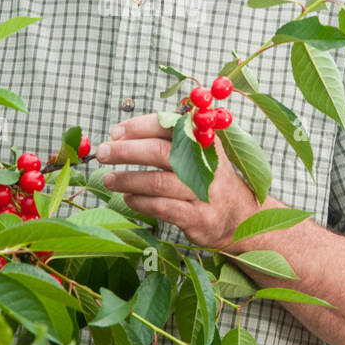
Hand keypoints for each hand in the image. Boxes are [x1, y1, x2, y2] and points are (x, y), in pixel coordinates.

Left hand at [93, 113, 273, 250]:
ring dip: (127, 179)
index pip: (168, 126)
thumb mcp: (201, 153)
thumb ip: (173, 140)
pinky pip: (160, 207)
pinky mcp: (198, 218)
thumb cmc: (211, 180)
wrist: (242, 217)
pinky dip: (139, 202)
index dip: (138, 126)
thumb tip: (122, 135)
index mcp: (204, 141)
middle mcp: (205, 165)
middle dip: (125, 151)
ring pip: (156, 182)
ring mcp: (203, 193)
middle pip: (159, 152)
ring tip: (109, 179)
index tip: (115, 131)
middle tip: (103, 153)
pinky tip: (128, 198)